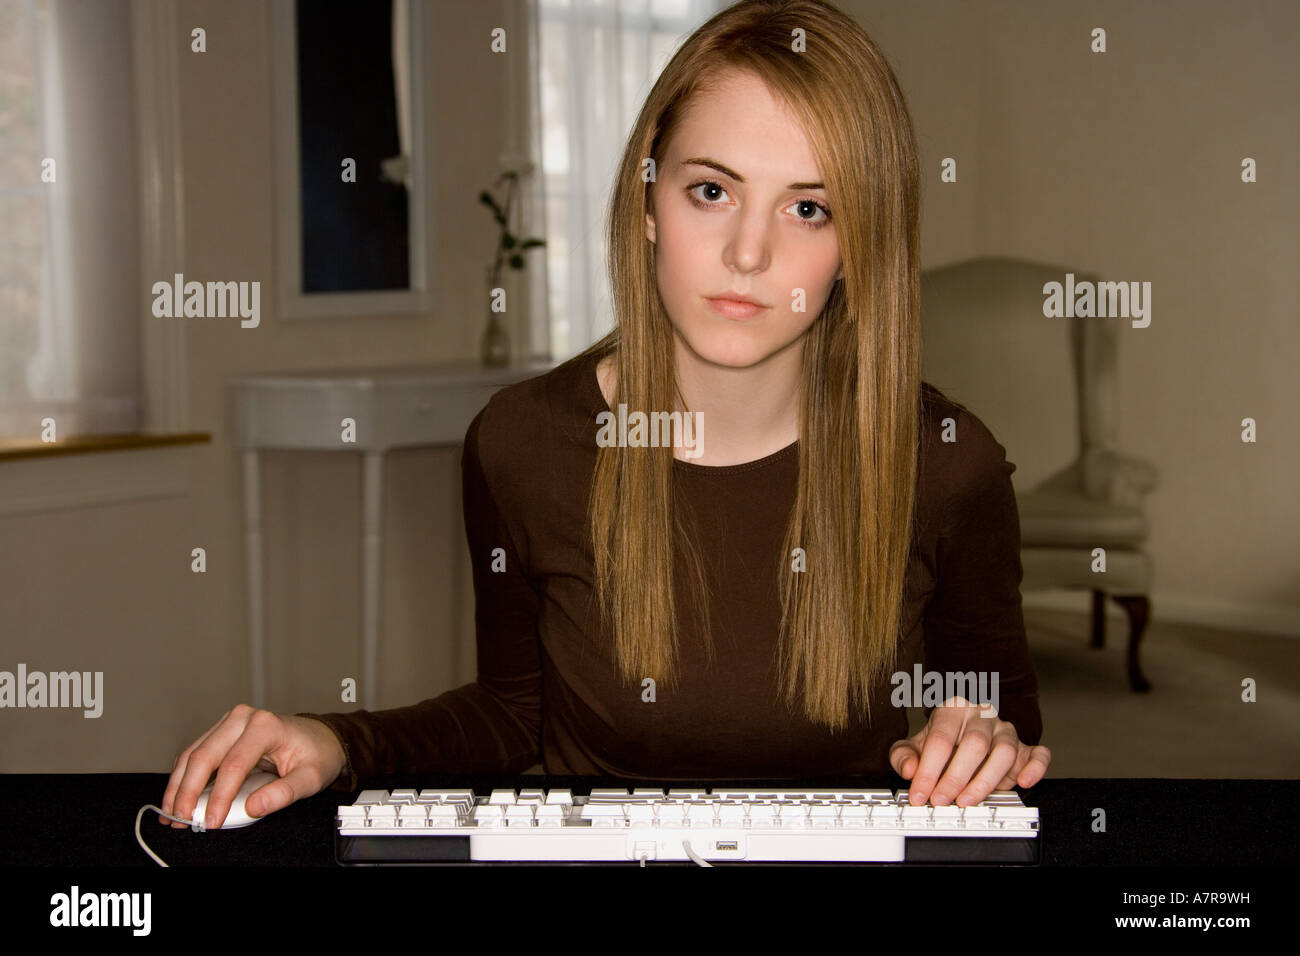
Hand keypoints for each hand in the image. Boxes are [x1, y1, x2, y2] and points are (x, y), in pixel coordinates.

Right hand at [161, 704, 346, 829]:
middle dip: (188, 791)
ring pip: (192, 754)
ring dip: (178, 786)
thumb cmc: (315, 754)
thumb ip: (284, 793)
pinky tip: (176, 799)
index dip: (219, 796)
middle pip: (205, 756)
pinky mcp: (220, 732)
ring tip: (171, 814)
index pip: (234, 764)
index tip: (212, 821)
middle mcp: (243, 718)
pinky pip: (194, 755)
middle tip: (182, 820)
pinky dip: (182, 778)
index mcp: (266, 726)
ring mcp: (229, 723)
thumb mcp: (310, 777)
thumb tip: (255, 807)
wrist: (319, 738)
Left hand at [888, 697, 1049, 805]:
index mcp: (953, 709)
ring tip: (967, 800)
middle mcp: (982, 716)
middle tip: (942, 800)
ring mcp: (1006, 730)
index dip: (928, 770)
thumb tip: (909, 769)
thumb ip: (903, 754)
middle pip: (975, 744)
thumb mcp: (915, 744)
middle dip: (956, 777)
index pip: (941, 739)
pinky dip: (1035, 768)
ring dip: (986, 781)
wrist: (965, 730)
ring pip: (1005, 752)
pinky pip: (1038, 754)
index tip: (920, 794)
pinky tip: (1023, 782)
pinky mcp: (1026, 747)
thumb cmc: (941, 738)